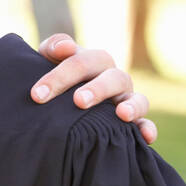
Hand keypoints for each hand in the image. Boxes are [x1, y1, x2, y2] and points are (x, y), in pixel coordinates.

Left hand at [32, 34, 157, 144]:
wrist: (58, 101)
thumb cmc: (54, 79)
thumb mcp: (48, 60)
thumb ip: (54, 48)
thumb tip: (65, 47)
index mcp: (94, 61)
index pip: (81, 62)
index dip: (60, 77)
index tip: (37, 95)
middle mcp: (113, 78)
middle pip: (113, 78)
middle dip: (97, 89)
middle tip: (79, 101)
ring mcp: (126, 99)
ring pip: (137, 99)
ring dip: (132, 106)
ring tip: (122, 114)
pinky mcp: (133, 121)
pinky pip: (146, 124)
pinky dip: (148, 129)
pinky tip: (146, 138)